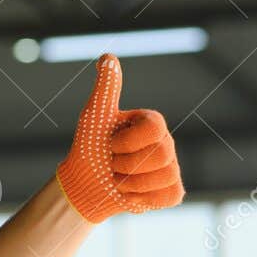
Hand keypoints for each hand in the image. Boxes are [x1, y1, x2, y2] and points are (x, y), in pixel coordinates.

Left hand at [54, 53, 183, 222]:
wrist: (85, 185)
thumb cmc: (90, 147)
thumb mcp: (95, 116)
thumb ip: (107, 88)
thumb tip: (107, 56)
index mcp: (152, 123)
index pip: (154, 129)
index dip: (128, 141)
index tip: (110, 144)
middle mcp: (166, 143)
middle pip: (161, 155)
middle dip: (127, 165)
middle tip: (112, 164)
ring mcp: (171, 168)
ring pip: (164, 177)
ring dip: (131, 183)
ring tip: (119, 179)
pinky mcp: (170, 191)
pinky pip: (169, 196)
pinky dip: (146, 199)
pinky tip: (131, 194)